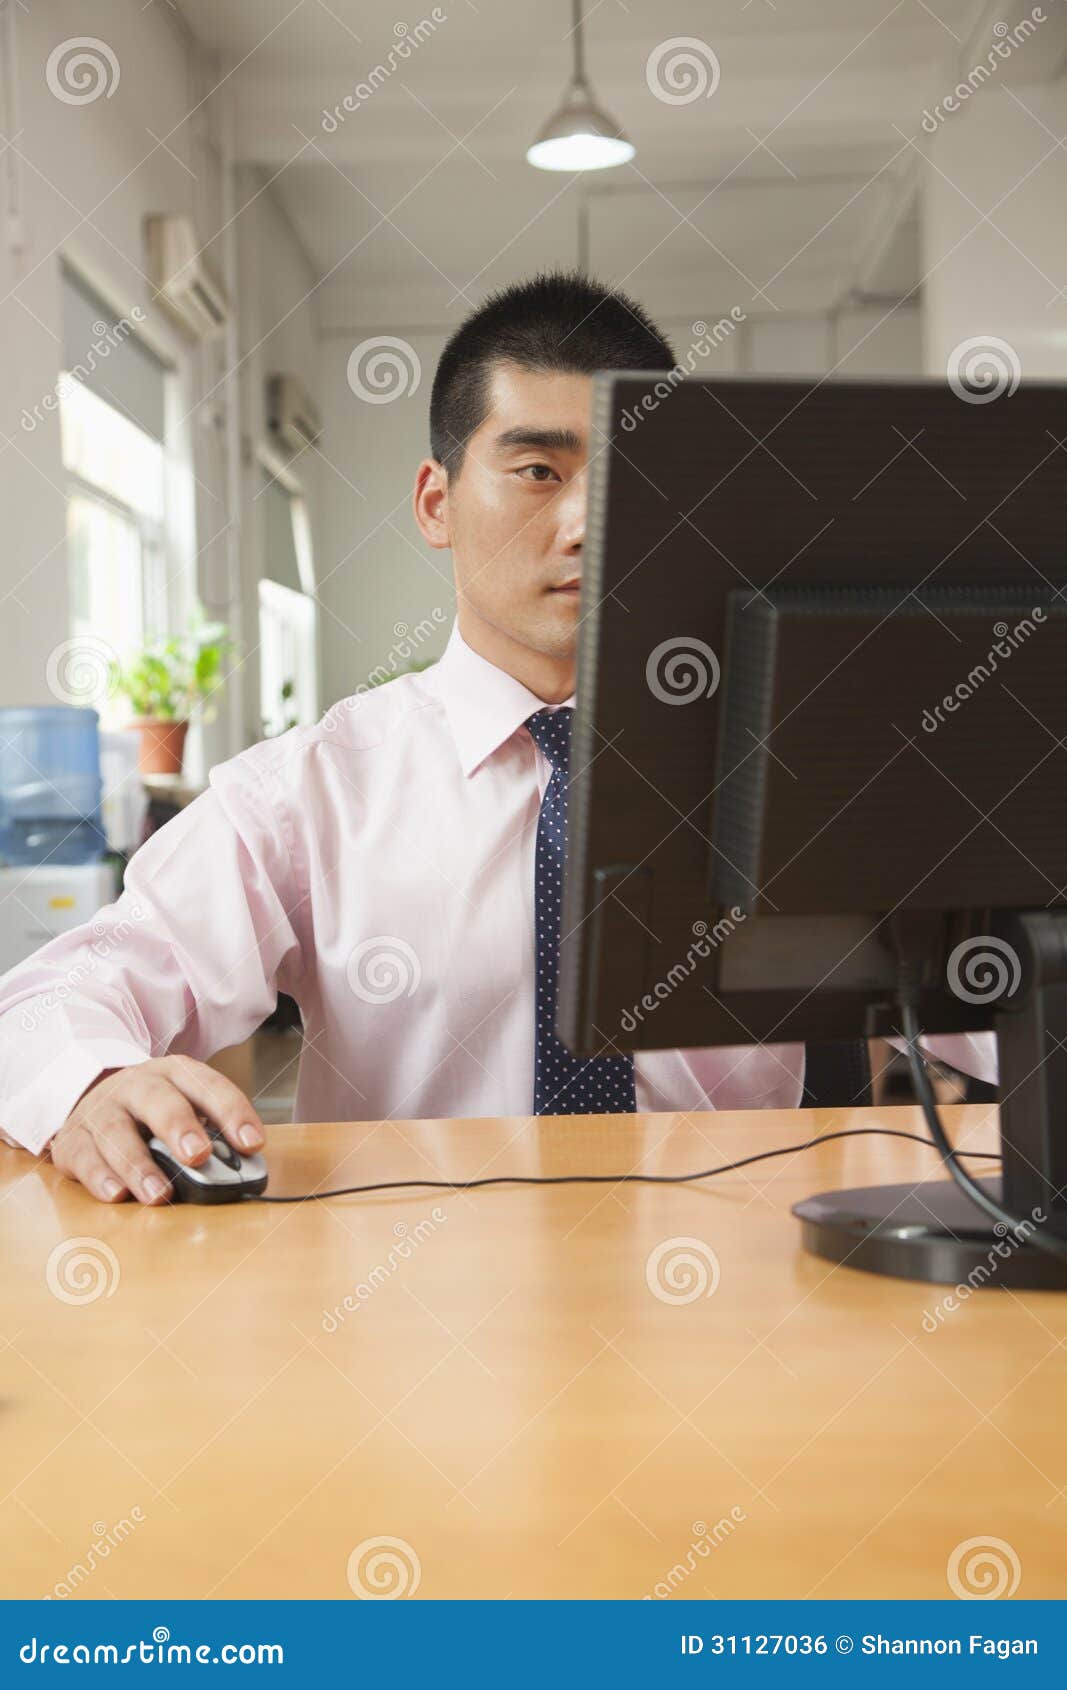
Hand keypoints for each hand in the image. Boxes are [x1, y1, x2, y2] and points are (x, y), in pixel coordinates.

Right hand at [48, 1055, 265, 1204]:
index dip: (232, 1113)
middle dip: (179, 1127)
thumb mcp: (186, 1109)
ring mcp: (102, 1110)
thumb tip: (238, 1170)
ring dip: (140, 1165)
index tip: (252, 1143)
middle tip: (198, 1156)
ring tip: (160, 1194)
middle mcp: (137, 1086)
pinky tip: (117, 1194)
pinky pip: (84, 1157)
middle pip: (158, 1101)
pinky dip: (100, 1178)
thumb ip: (212, 1136)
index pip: (209, 1087)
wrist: (95, 1098)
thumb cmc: (154, 1111)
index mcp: (175, 1074)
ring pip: (117, 1132)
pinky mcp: (73, 1138)